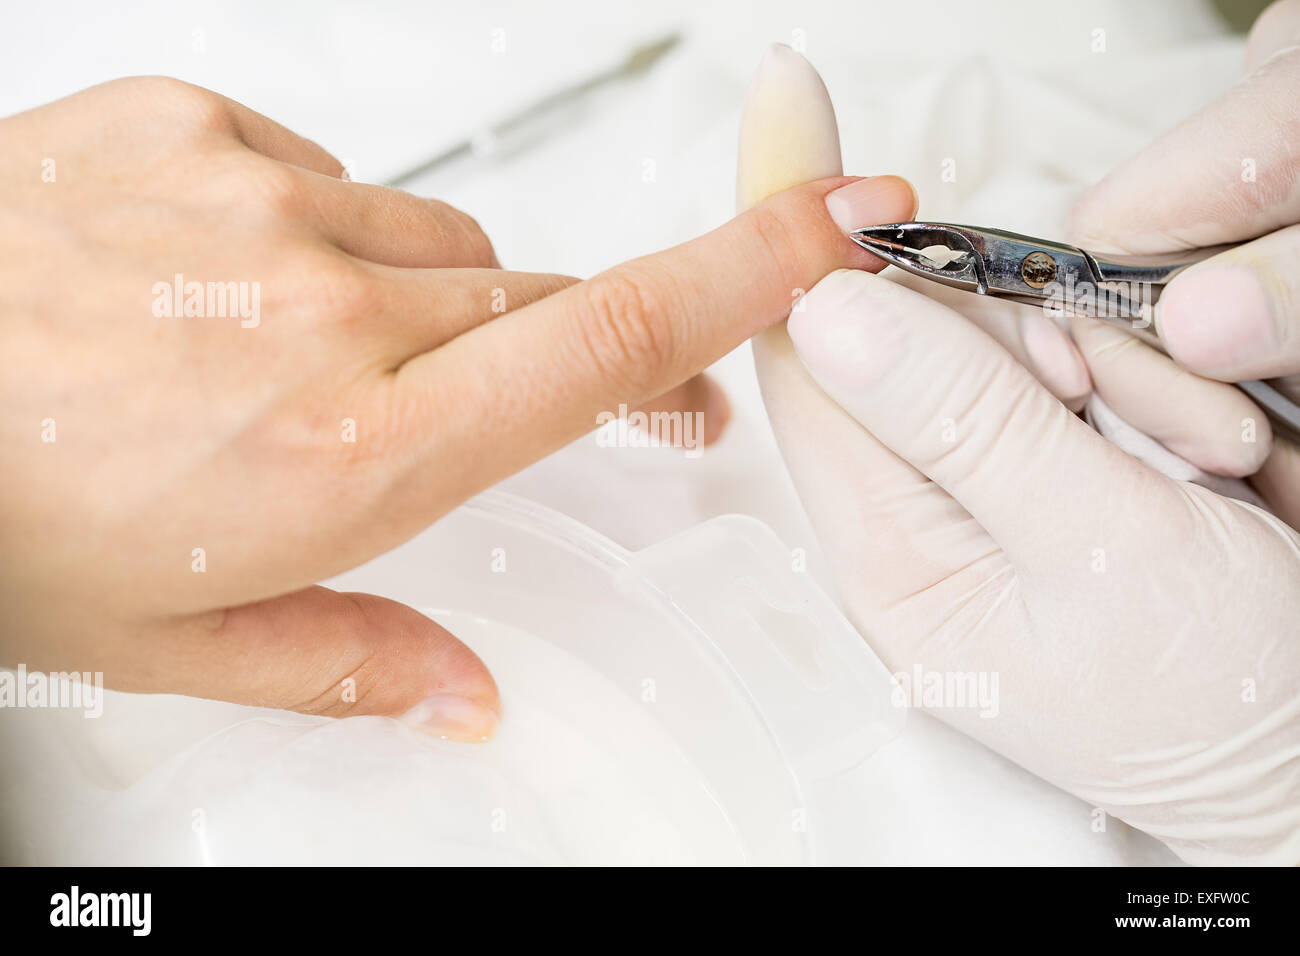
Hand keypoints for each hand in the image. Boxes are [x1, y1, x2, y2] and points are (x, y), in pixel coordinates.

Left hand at [0, 77, 910, 737]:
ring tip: (289, 355)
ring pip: (429, 242)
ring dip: (405, 301)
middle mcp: (325, 309)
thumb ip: (353, 662)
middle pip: (532, 296)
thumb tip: (461, 697)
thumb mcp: (177, 641)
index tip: (833, 231)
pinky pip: (321, 173)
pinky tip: (225, 283)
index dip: (746, 278)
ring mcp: (256, 198)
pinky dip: (307, 229)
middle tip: (477, 399)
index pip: (604, 343)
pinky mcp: (190, 123)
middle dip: (538, 349)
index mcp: (350, 450)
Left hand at [741, 46, 1299, 862]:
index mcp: (892, 552)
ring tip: (1195, 467)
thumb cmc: (1213, 699)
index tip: (795, 115)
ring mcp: (999, 487)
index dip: (803, 241)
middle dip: (1036, 336)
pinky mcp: (1067, 467)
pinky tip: (1204, 463)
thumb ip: (967, 427)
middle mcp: (925, 516)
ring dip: (1117, 368)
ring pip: (1017, 340)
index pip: (808, 367)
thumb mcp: (1095, 555)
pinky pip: (1088, 367)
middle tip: (1133, 413)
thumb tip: (827, 311)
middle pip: (925, 337)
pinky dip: (1152, 385)